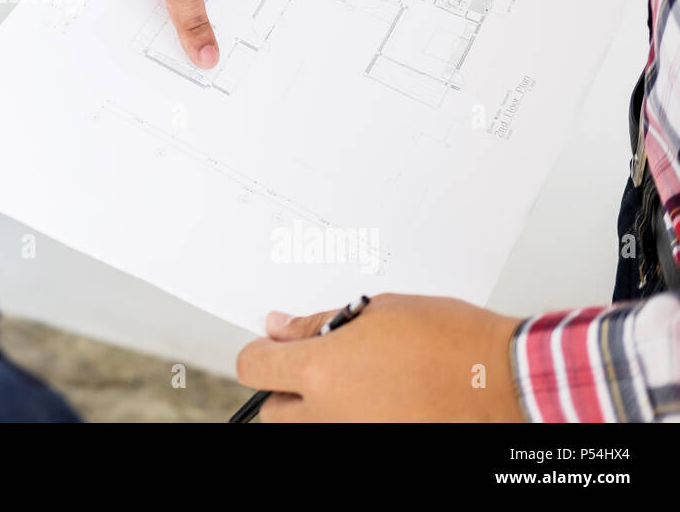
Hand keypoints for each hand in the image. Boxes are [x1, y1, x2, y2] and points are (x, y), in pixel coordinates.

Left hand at [235, 293, 523, 420]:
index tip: (272, 346)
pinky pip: (345, 437)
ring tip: (352, 386)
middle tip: (316, 367)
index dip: (261, 353)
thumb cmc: (454, 342)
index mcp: (322, 371)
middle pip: (274, 412)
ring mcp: (355, 439)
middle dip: (285, 389)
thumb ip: (320, 324)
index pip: (254, 368)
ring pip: (307, 432)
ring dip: (315, 411)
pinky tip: (378, 403)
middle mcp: (330, 415)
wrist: (507, 381)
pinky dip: (351, 423)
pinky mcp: (380, 450)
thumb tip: (281, 327)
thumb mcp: (377, 312)